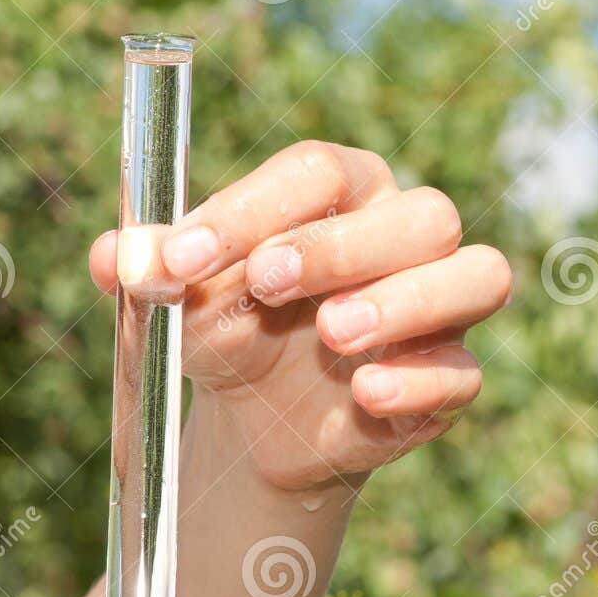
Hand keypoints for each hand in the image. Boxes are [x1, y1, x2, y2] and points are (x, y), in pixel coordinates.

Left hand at [88, 140, 510, 491]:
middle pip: (421, 213)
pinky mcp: (450, 378)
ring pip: (478, 275)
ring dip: (408, 301)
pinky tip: (363, 393)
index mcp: (343, 191)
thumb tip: (119, 256)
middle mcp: (408, 236)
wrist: (257, 425)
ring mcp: (442, 307)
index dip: (253, 208)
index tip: (181, 259)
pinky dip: (419, 381)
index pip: (319, 172)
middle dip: (342, 247)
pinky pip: (465, 373)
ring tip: (335, 333)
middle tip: (265, 283)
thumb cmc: (229, 331)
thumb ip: (150, 271)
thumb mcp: (179, 301)